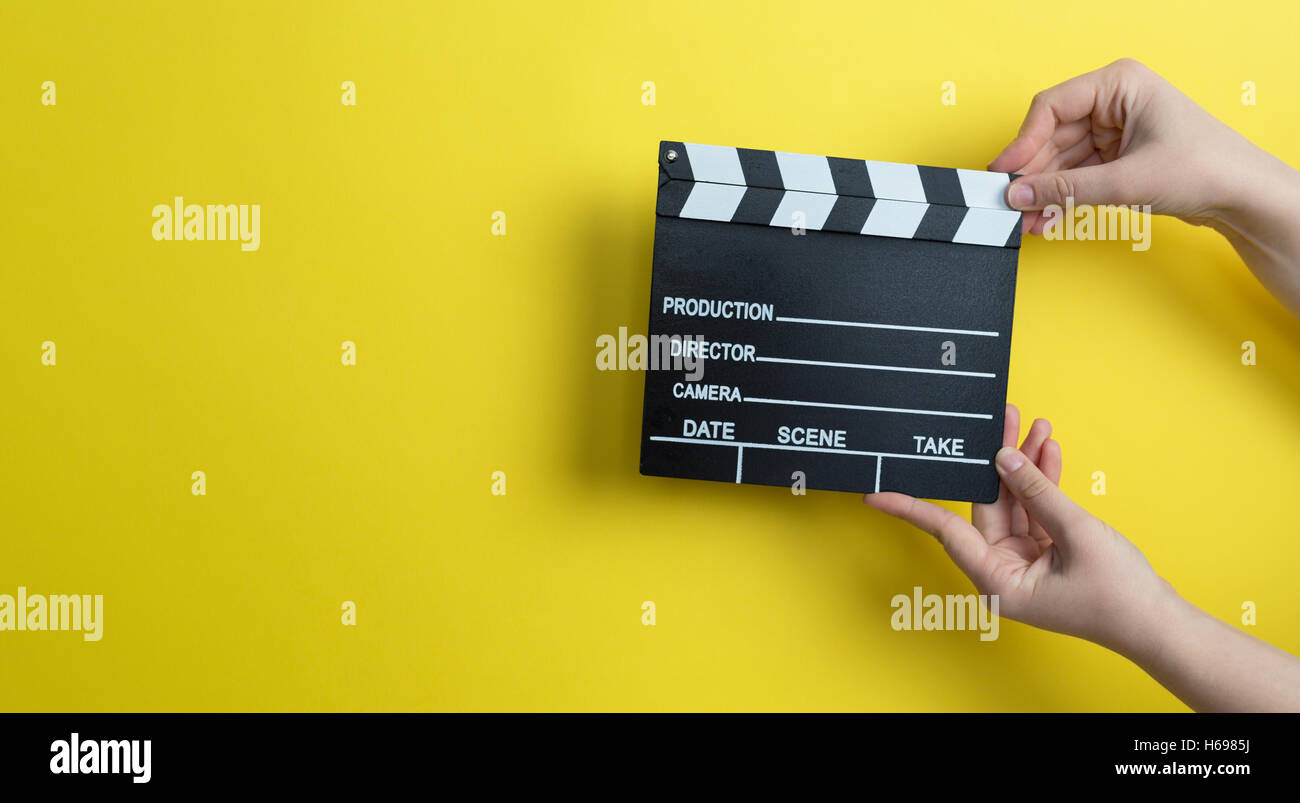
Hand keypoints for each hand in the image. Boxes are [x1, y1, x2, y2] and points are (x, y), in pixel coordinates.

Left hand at [864, 404, 1173, 649]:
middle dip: (997, 459)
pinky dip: (1043, 481)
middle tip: (1001, 418)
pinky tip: (1046, 447)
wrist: (1160, 623)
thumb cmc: (1118, 595)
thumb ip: (1037, 493)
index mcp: (996, 582)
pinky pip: (1037, 509)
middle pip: (987, 505)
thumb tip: (1004, 458)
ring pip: (1014, 502)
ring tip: (1030, 422)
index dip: (911, 508)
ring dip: (1025, 463)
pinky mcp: (1049, 551)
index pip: (946, 533)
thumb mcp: (1076, 533)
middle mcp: (1004, 571)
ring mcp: (1026, 561)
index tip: (875, 493)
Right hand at [988, 58, 1262, 235]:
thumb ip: (1066, 189)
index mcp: (1119, 84)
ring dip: (1043, 193)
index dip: (1023, 143)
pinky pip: (1076, 176)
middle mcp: (1114, 102)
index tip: (1004, 175)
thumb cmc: (1205, 168)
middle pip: (1052, 138)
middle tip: (1010, 205)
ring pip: (1061, 161)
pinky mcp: (1117, 157)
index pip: (1051, 108)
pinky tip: (1046, 220)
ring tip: (1026, 222)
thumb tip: (1019, 194)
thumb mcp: (1126, 181)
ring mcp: (1115, 130)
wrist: (1244, 196)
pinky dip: (1061, 198)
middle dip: (1032, 175)